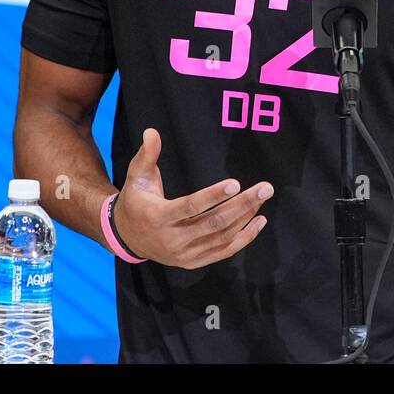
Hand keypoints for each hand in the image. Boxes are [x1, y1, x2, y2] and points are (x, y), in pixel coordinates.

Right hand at [111, 127, 271, 267]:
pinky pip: (223, 252)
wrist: (128, 237)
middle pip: (213, 223)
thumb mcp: (136, 176)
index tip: (235, 183)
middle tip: (265, 188)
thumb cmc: (136, 200)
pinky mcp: (194, 262)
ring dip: (246, 218)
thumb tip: (151, 132)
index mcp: (158, 217)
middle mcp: (173, 239)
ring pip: (222, 237)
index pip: (190, 207)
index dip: (213, 196)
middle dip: (242, 205)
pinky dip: (244, 238)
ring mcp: (185, 254)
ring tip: (262, 197)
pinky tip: (259, 221)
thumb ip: (147, 155)